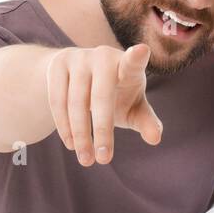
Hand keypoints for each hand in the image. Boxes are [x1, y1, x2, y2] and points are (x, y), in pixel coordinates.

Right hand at [46, 42, 162, 165]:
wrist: (78, 74)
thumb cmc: (116, 94)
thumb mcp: (133, 107)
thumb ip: (146, 121)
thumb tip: (155, 139)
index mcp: (127, 66)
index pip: (133, 62)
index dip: (136, 58)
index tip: (142, 51)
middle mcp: (103, 56)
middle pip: (101, 96)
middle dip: (102, 130)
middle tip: (103, 161)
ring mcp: (78, 58)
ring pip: (76, 101)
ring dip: (80, 134)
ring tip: (86, 159)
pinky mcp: (58, 64)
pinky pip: (57, 100)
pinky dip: (64, 125)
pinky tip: (71, 143)